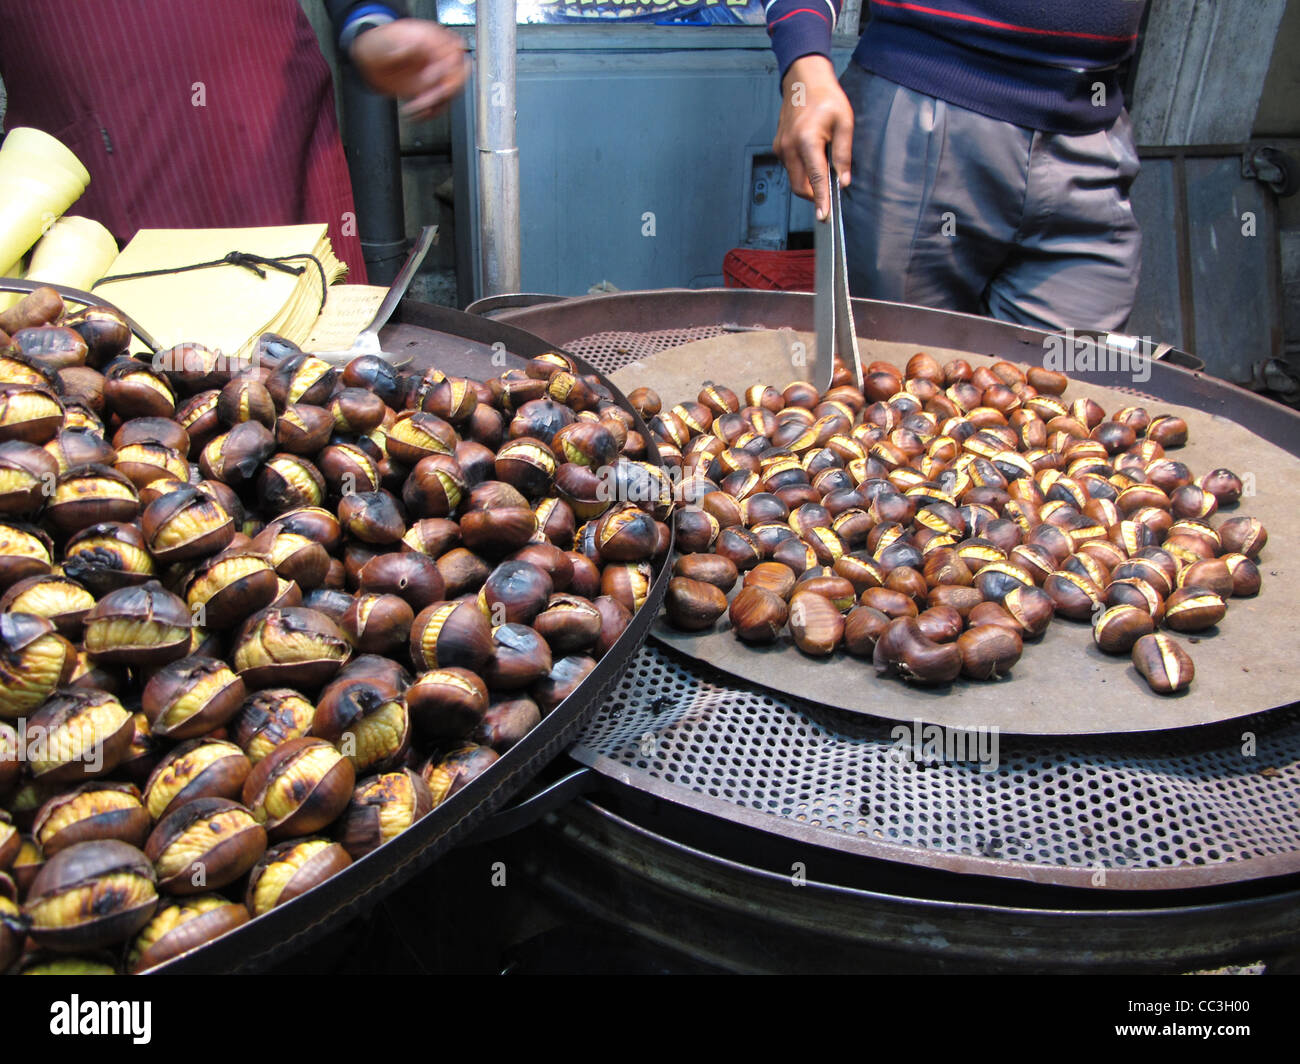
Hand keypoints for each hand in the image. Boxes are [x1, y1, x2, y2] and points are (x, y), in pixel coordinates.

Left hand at [349, 20, 468, 120]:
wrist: (369, 60)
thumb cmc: (378, 46)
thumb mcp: (385, 41)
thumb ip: (401, 45)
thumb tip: (414, 46)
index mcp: (431, 40)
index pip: (454, 53)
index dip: (445, 68)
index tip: (427, 78)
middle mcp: (437, 58)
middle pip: (459, 76)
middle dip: (445, 90)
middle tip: (426, 98)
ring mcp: (435, 75)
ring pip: (451, 93)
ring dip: (436, 105)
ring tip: (417, 107)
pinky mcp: (430, 90)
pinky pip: (440, 104)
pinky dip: (430, 113)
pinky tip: (417, 114)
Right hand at [772, 56, 853, 220]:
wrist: (803, 80)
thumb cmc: (825, 97)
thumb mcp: (844, 122)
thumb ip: (844, 154)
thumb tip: (844, 180)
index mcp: (807, 140)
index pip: (815, 178)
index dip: (821, 200)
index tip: (823, 216)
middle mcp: (789, 147)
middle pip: (800, 186)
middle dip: (814, 194)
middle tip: (830, 191)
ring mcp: (781, 148)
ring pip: (794, 179)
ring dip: (808, 181)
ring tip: (823, 162)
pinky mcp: (778, 147)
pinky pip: (790, 169)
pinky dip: (802, 171)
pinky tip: (813, 157)